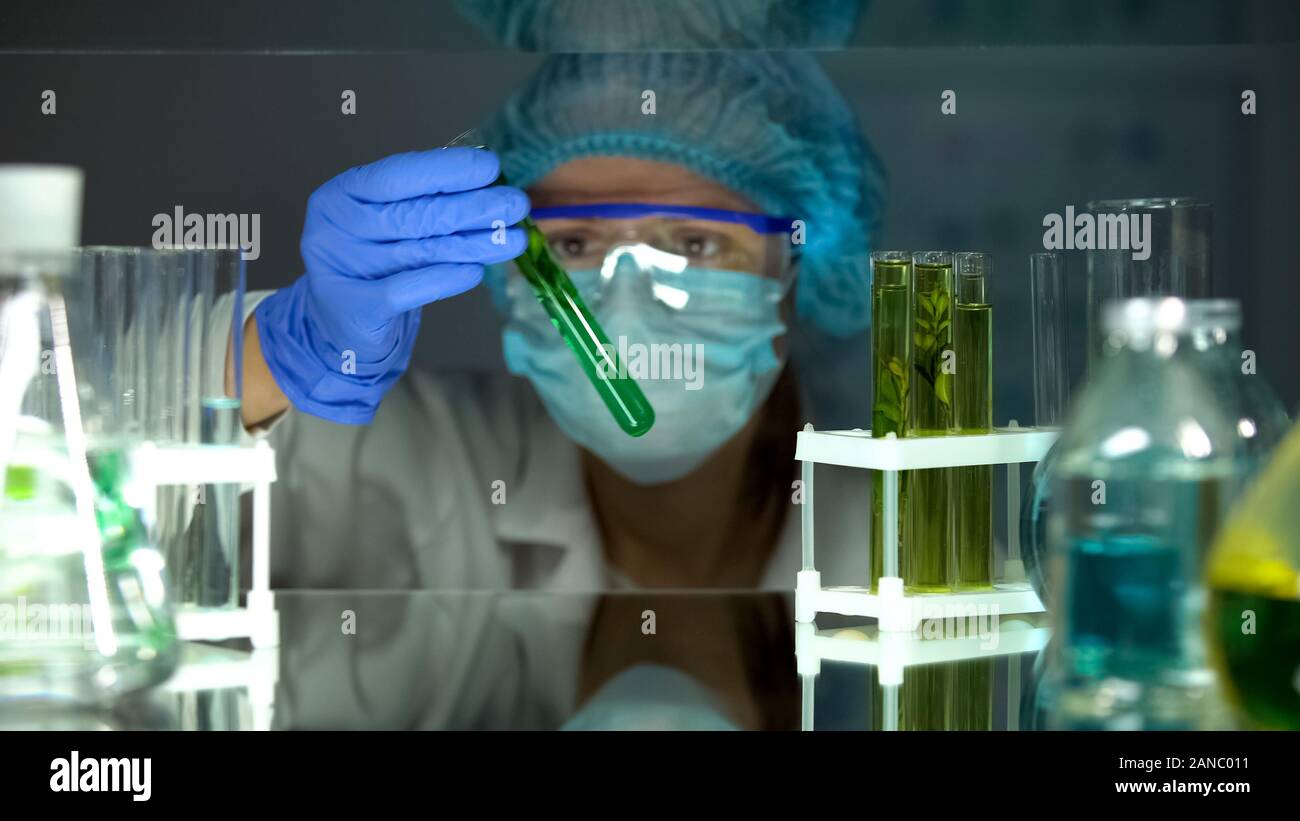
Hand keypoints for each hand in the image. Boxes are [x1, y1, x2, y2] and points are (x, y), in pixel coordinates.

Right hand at [254, 148, 527, 423]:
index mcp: (341, 194)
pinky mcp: (358, 308)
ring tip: (513, 238)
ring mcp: (342, 268)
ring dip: (474, 244)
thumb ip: (422, 200)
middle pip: (416, 214)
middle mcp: (335, 227)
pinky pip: (412, 288)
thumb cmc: (372, 263)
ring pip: (421, 251)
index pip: (398, 175)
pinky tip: (477, 271)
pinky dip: (447, 278)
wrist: (338, 325)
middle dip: (473, 208)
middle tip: (515, 205)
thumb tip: (485, 182)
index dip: (447, 170)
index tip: (490, 168)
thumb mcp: (386, 222)